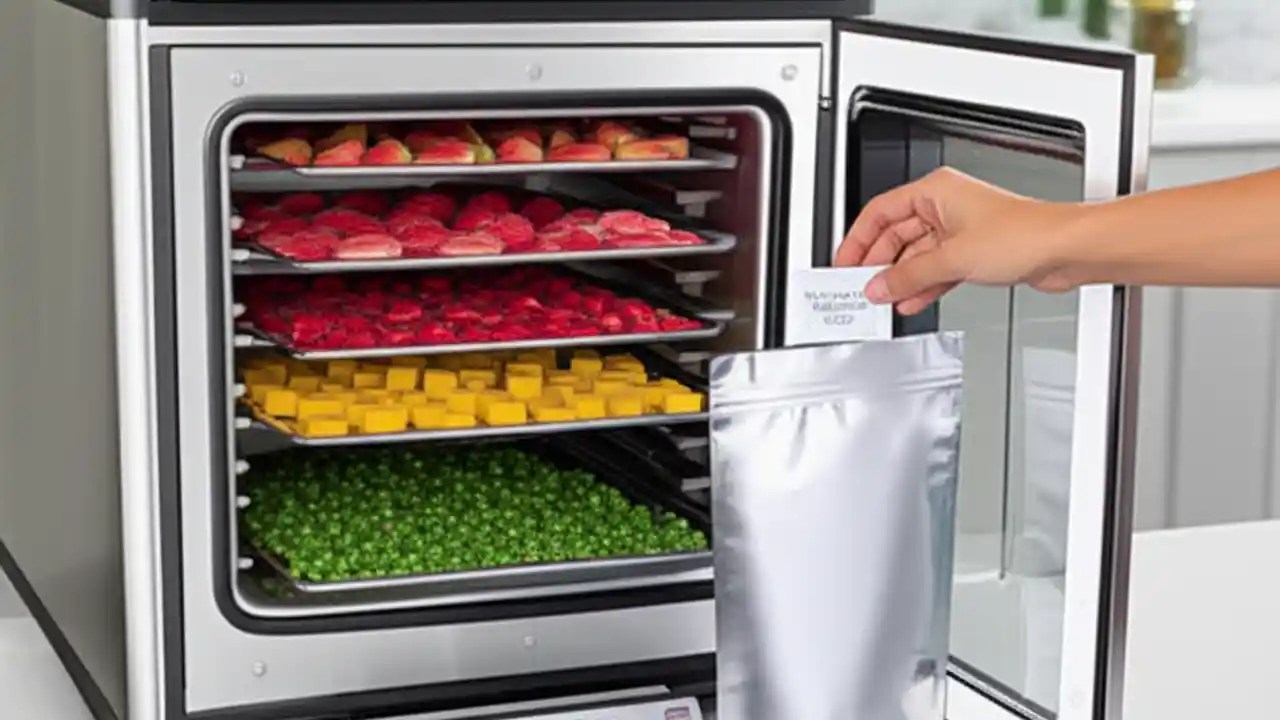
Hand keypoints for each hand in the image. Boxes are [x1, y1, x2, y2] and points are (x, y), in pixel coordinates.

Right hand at [835, 167, 1085, 314]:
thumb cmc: (1024, 234)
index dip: (858, 240)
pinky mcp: (971, 251)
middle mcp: (944, 207)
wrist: (1065, 249)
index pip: (879, 212)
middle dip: (879, 264)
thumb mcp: (953, 258)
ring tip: (884, 300)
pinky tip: (911, 300)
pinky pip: (935, 268)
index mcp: (935, 191)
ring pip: (915, 255)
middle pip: (895, 235)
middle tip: (862, 287)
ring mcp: (958, 230)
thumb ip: (909, 276)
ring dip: (901, 279)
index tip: (844, 263)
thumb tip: (879, 286)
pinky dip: (922, 284)